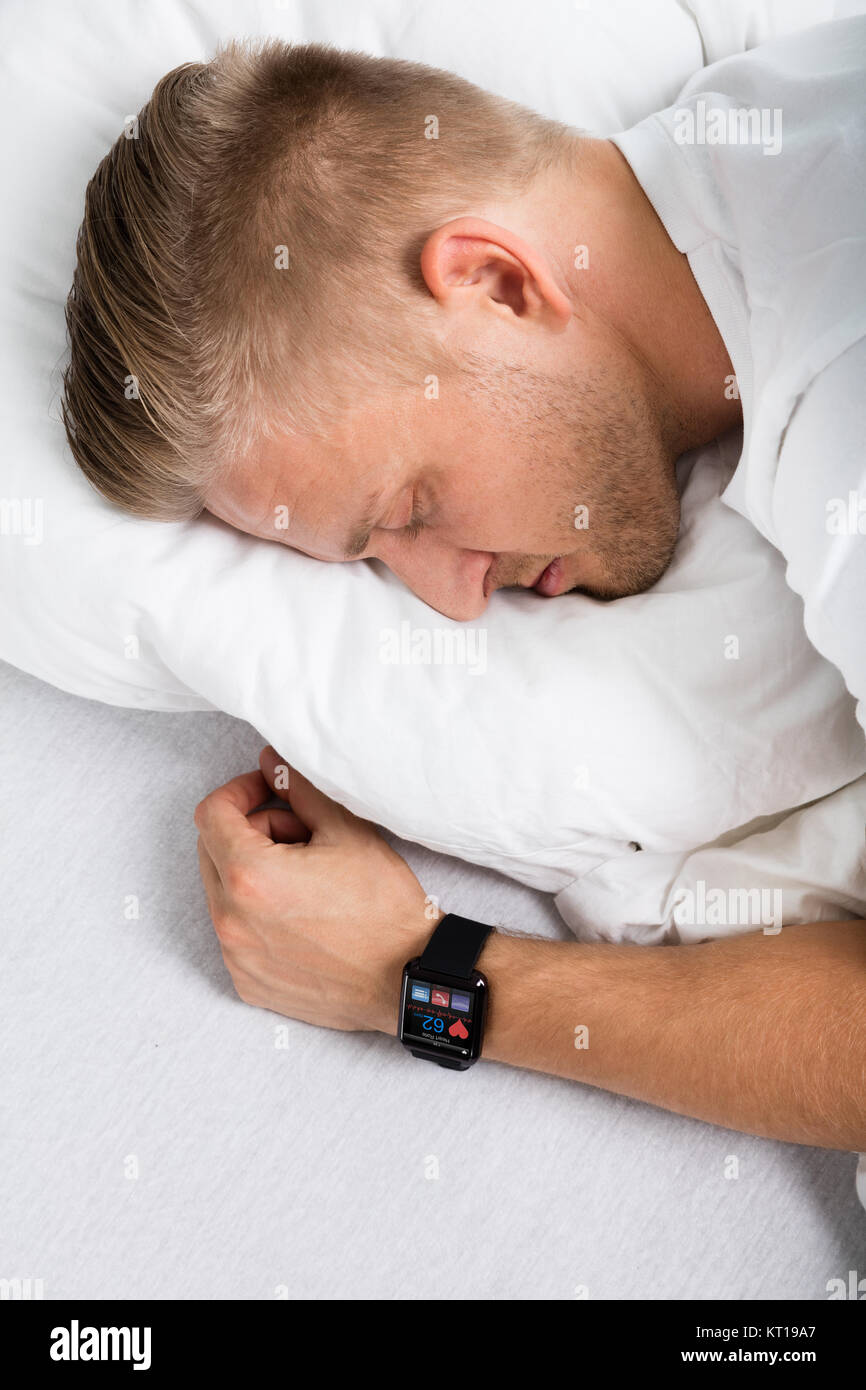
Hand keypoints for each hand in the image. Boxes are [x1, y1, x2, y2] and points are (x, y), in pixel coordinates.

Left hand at [194, 746, 440, 1032]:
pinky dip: (258, 914)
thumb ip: (300, 788)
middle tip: (301, 835)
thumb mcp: (346, 831)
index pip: (212, 814)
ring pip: (223, 892)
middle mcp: (230, 919)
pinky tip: (302, 916)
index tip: (267, 790)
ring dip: (254, 874)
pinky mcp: (248, 981)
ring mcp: (236, 956)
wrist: (407, 976)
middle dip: (250, 831)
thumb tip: (272, 762)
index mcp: (250, 875)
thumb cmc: (382, 907)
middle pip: (212, 850)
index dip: (239, 791)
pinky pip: (236, 932)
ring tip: (306, 879)